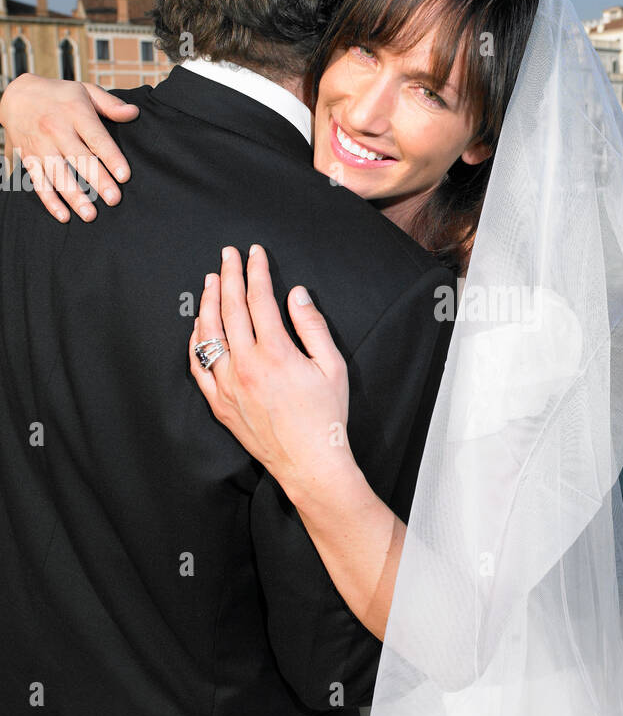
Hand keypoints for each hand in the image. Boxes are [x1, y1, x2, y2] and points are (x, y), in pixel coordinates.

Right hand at [0, 73, 137, 221]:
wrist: (16, 95)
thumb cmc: (59, 95)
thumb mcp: (85, 90)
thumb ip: (110, 104)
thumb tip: (134, 113)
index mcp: (74, 112)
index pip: (96, 138)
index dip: (111, 157)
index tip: (125, 176)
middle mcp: (56, 130)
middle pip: (79, 159)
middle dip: (97, 181)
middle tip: (114, 200)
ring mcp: (40, 146)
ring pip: (58, 174)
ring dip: (74, 196)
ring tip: (90, 215)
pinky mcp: (28, 158)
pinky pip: (38, 182)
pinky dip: (50, 201)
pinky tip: (64, 216)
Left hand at [189, 244, 354, 493]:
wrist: (310, 461)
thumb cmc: (326, 415)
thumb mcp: (332, 366)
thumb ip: (312, 326)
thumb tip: (296, 294)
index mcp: (275, 353)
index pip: (259, 299)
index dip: (256, 271)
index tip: (254, 253)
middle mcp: (246, 366)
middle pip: (230, 309)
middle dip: (228, 276)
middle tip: (227, 254)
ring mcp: (228, 386)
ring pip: (208, 334)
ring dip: (208, 303)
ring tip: (211, 281)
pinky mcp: (220, 404)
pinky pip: (198, 367)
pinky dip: (196, 342)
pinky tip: (199, 327)